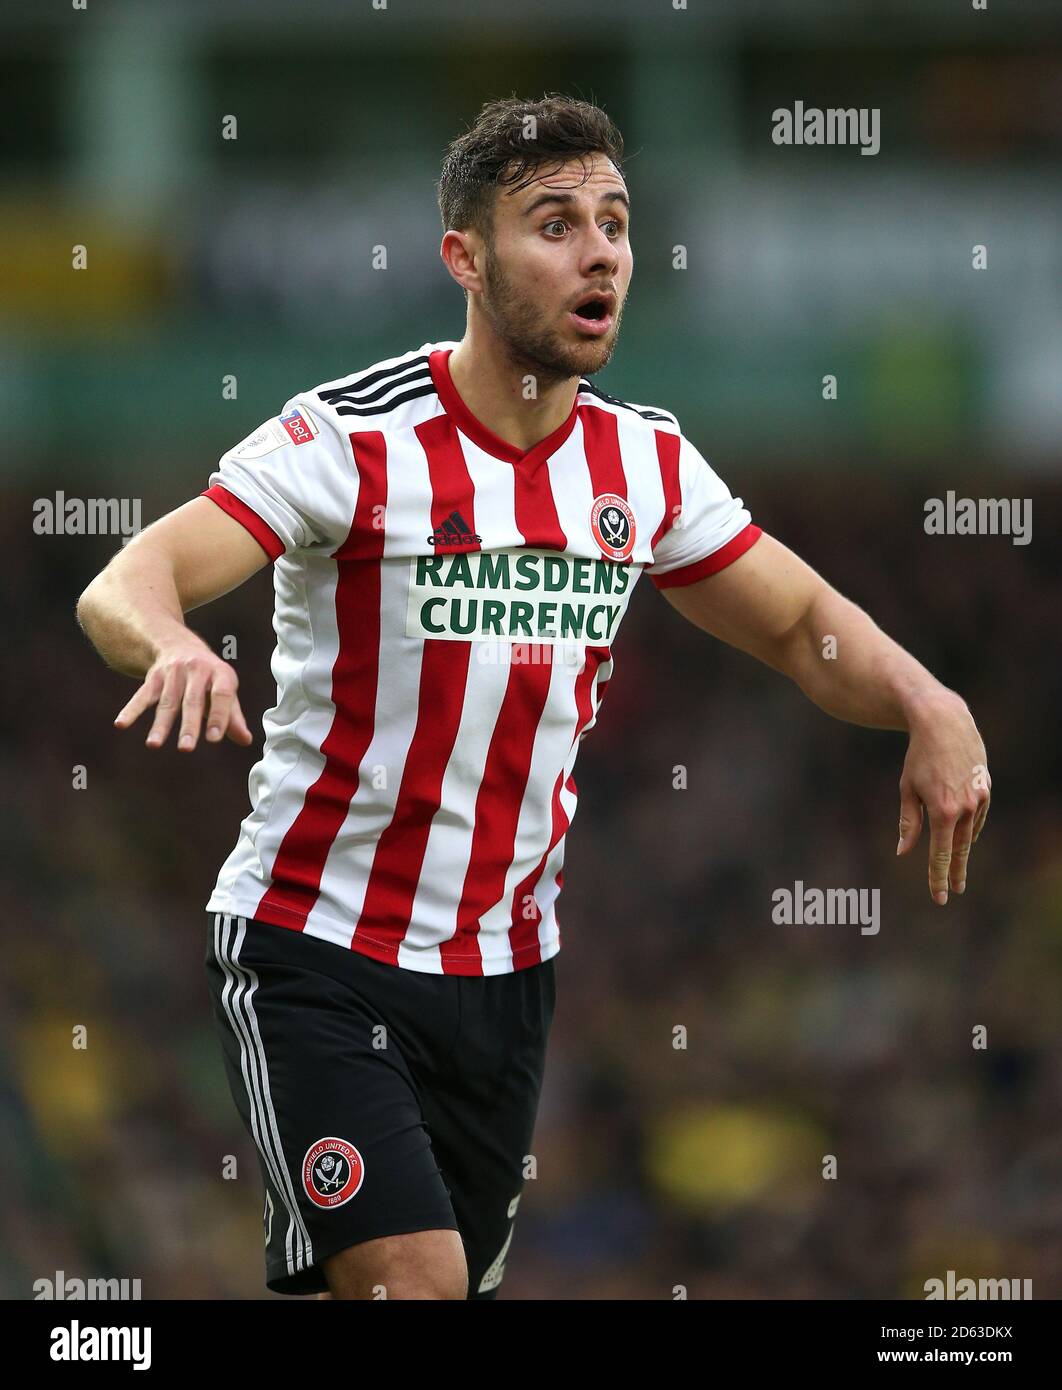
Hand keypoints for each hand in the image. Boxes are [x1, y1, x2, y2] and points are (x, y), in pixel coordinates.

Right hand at [113, 637, 253, 750]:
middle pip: (192, 701)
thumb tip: (246, 741)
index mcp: (220, 673)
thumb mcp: (224, 688)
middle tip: (186, 748)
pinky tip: (121, 724)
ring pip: (167, 702)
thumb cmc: (208, 676)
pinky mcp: (153, 677)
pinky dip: (131, 710)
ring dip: (160, 724)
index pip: (222, 695)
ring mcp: (173, 672)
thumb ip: (233, 716)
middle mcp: (197, 669)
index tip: (214, 739)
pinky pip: (141, 695)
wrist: (177, 643)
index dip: (219, 716)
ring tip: (154, 745)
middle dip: (189, 726)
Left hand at [896, 692, 989, 904]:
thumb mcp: (907, 789)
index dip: (938, 878)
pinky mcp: (986, 788)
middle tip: (955, 891)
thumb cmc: (918, 756)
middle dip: (956, 872)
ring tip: (957, 869)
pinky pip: (978, 816)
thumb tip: (903, 851)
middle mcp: (966, 808)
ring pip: (971, 833)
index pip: (940, 854)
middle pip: (960, 849)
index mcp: (943, 811)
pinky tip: (964, 836)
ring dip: (963, 851)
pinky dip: (970, 827)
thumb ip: (909, 823)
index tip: (940, 897)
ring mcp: (980, 798)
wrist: (944, 723)